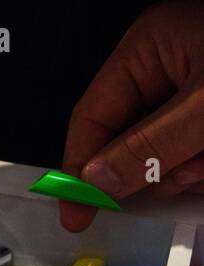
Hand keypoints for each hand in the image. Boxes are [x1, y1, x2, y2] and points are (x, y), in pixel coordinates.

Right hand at [60, 0, 203, 230]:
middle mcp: (166, 64)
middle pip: (129, 137)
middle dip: (157, 166)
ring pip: (166, 150)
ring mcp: (193, 87)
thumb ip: (148, 146)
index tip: (77, 211)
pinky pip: (193, 149)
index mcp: (150, 48)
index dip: (80, 166)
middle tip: (183, 176)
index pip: (93, 116)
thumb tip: (94, 180)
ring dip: (192, 166)